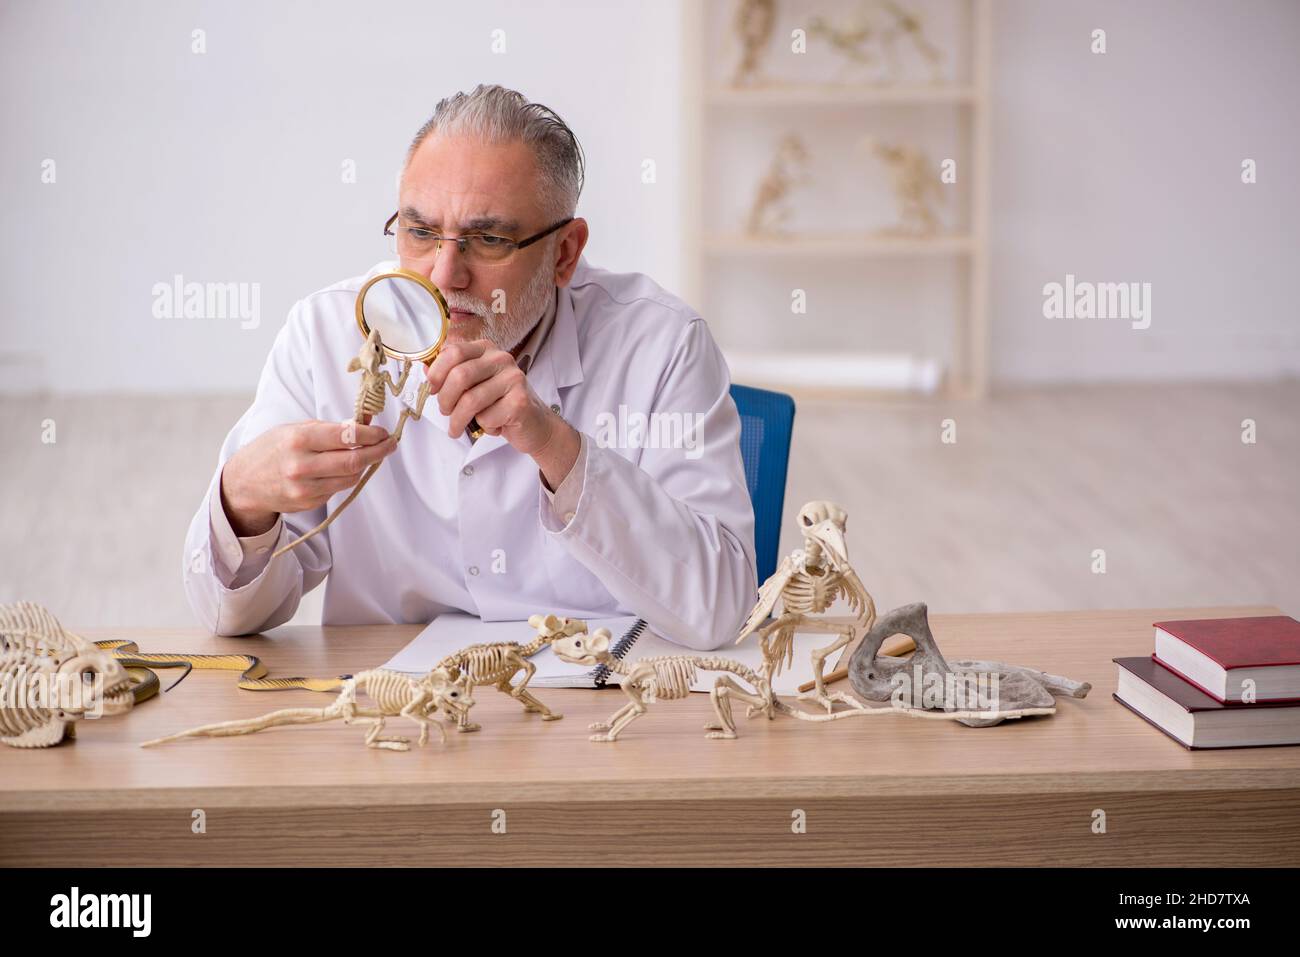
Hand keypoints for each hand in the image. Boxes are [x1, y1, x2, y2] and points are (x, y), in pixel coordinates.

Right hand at [220, 420, 396, 534]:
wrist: (244, 483)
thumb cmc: (271, 449)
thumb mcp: (295, 429)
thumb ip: (329, 428)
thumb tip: (363, 422)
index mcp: (298, 440)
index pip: (346, 437)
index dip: (370, 434)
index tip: (382, 432)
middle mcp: (302, 466)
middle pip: (354, 461)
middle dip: (378, 451)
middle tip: (390, 444)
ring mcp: (305, 488)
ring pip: (350, 478)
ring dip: (366, 465)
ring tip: (371, 453)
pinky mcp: (309, 502)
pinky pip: (338, 488)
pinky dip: (347, 477)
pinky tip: (345, 467)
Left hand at [425, 339, 579, 487]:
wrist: (534, 424)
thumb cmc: (500, 404)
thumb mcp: (474, 386)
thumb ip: (451, 375)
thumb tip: (424, 370)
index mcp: (486, 349)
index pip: (453, 352)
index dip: (436, 373)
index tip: (432, 390)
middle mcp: (501, 359)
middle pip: (459, 376)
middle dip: (445, 400)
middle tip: (445, 413)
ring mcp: (514, 378)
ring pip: (470, 401)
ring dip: (458, 420)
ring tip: (457, 428)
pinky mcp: (520, 401)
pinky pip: (487, 417)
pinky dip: (484, 427)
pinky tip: (493, 426)